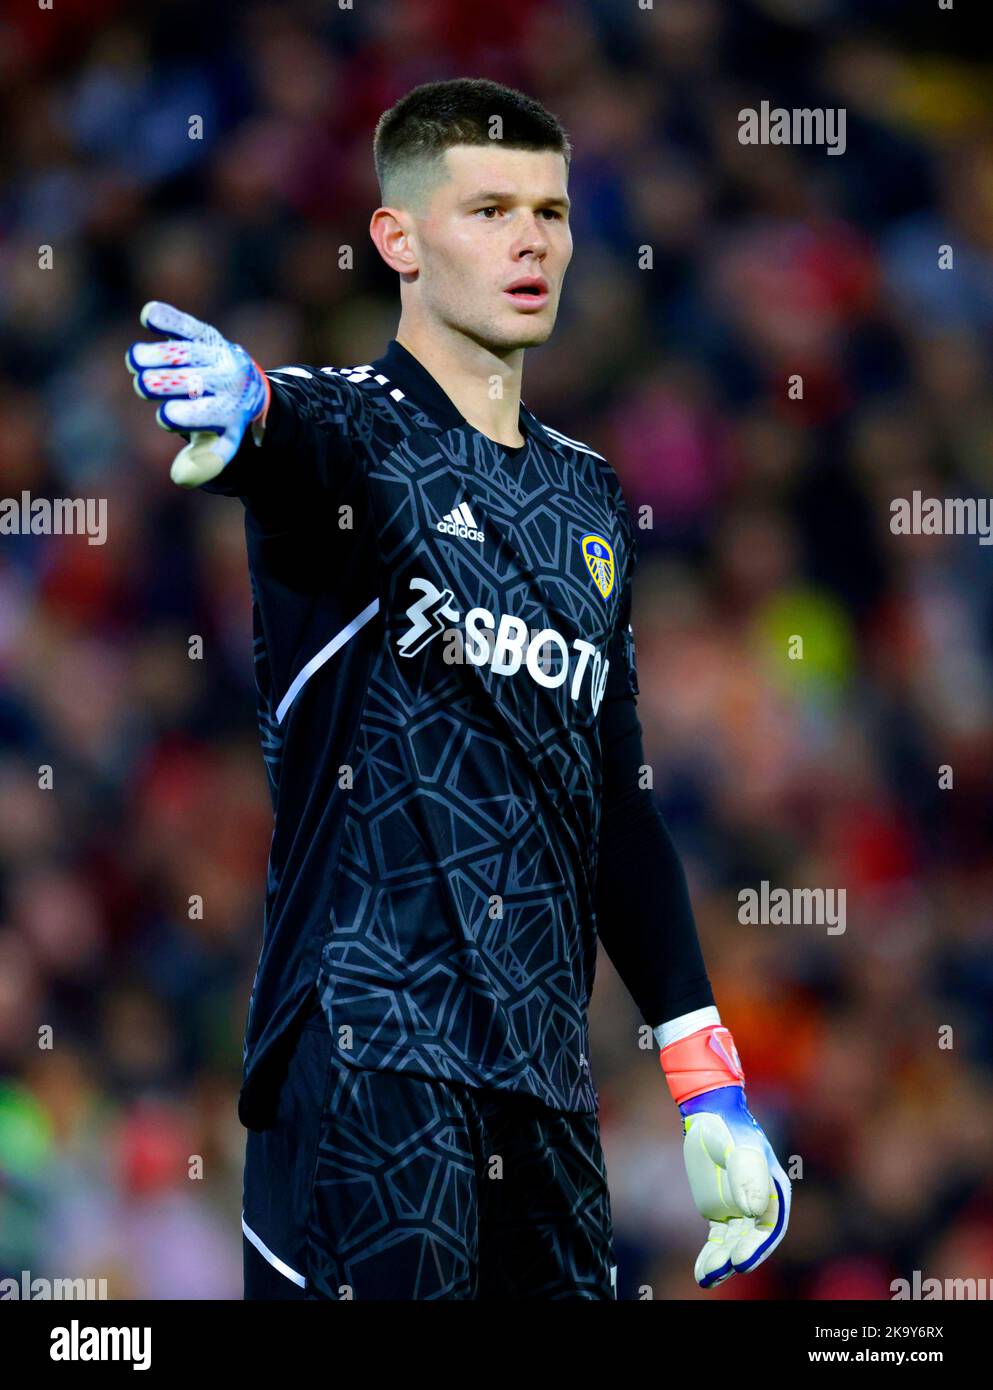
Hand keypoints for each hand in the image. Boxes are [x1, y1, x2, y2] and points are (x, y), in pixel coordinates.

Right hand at [126, 301, 269, 487]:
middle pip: (191, 380)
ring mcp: (217, 356)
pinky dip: (168, 319)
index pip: (210, 415)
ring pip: (184, 353)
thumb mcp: (214, 444)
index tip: (167, 416)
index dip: (188, 416)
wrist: (245, 384)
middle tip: (145, 385)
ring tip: (135, 360)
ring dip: (156, 355)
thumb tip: (180, 477)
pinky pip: (185, 325)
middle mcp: (228, 383)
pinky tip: (149, 315)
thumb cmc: (219, 419)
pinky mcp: (205, 334)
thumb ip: (199, 463)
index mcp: (230, 413)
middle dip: (164, 383)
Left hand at [679, 1082, 791, 1287]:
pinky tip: (701, 1273)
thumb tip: (753, 1211)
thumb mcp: (739, 1147)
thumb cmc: (729, 1128)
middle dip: (739, 1256)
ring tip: (707, 1277)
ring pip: (734, 1243)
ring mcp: (740, 1211)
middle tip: (724, 1268)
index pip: (769, 1226)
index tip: (740, 1260)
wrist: (708, 1117)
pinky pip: (718, 1240)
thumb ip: (747, 1175)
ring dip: (723, 1261)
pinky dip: (711, 1255)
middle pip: (752, 1239)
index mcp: (774, 1191)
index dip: (757, 1246)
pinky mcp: (720, 1213)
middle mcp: (760, 1206)